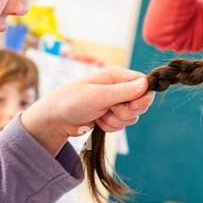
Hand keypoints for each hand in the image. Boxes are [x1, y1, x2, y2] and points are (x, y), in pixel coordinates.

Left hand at [21, 67, 155, 154]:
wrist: (56, 119)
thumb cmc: (72, 102)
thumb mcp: (99, 96)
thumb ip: (123, 91)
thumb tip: (146, 84)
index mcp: (116, 76)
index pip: (144, 84)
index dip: (142, 98)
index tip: (132, 106)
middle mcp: (118, 87)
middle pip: (140, 103)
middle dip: (127, 112)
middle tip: (110, 110)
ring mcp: (115, 102)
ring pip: (132, 116)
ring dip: (116, 121)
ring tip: (100, 115)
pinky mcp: (111, 115)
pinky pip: (122, 124)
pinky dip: (111, 126)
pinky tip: (98, 121)